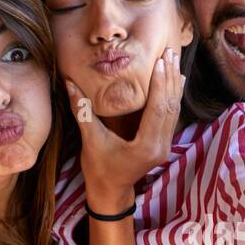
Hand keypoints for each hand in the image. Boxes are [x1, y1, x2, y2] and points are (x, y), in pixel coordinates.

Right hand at [66, 47, 182, 207]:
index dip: (159, 84)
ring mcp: (164, 146)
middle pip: (170, 107)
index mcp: (145, 146)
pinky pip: (171, 116)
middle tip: (170, 53)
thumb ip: (82, 111)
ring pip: (174, 111)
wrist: (110, 191)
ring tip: (174, 60)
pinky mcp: (163, 144)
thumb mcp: (90, 139)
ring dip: (173, 85)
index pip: (157, 109)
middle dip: (170, 78)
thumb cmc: (98, 168)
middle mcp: (160, 146)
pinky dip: (172, 96)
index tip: (160, 61)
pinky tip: (174, 80)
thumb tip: (69, 83)